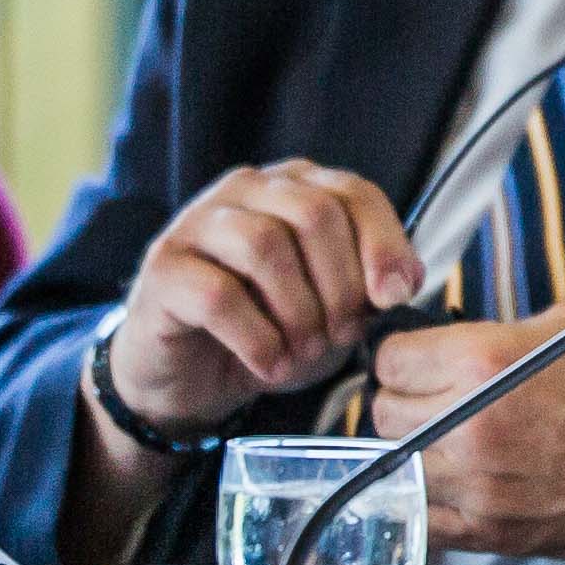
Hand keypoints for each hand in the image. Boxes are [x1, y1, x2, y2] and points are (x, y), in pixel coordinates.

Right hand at [112, 162, 420, 433]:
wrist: (193, 376)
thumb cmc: (268, 330)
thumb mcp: (333, 308)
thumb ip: (370, 286)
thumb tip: (401, 280)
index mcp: (293, 188)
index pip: (353, 192)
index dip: (382, 244)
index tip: (391, 296)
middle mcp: (245, 192)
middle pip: (312, 213)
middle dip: (340, 285)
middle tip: (340, 335)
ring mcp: (197, 224)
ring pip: (264, 245)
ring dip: (298, 311)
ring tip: (303, 351)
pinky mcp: (163, 269)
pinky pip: (218, 295)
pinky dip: (257, 338)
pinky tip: (269, 364)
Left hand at [369, 306, 564, 560]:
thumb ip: (494, 335)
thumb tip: (451, 349)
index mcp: (484, 362)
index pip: (390, 360)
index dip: (403, 355)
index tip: (416, 360)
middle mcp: (470, 426)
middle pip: (383, 414)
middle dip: (406, 400)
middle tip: (435, 397)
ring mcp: (479, 486)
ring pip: (398, 466)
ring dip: (417, 450)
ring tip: (453, 439)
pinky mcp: (494, 532)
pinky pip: (424, 519)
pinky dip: (430, 499)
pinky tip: (457, 481)